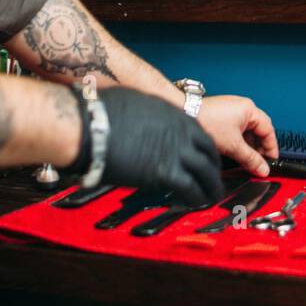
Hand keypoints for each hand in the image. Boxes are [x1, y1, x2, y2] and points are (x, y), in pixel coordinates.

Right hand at [100, 87, 222, 203]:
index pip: (198, 131)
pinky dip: (197, 197)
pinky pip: (191, 188)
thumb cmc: (102, 111)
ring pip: (205, 171)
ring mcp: (175, 149)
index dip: (203, 147)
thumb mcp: (133, 102)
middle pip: (208, 150)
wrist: (92, 126)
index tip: (204, 157)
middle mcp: (179, 129)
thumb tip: (142, 120)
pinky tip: (197, 204)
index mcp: (171, 111)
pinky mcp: (165, 171)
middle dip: (213, 166)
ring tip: (212, 196)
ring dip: (211, 185)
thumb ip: (147, 114)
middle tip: (212, 178)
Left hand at [197, 95, 278, 177]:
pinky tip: (236, 151)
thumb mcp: (234, 145)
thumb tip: (262, 169)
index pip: (268, 130)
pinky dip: (240, 140)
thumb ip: (251, 159)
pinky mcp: (224, 114)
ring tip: (247, 159)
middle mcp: (243, 107)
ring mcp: (233, 110)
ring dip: (249, 145)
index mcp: (250, 109)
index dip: (271, 147)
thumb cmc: (207, 122)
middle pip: (260, 130)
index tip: (271, 161)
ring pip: (248, 130)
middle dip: (261, 147)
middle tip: (260, 162)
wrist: (186, 114)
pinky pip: (238, 128)